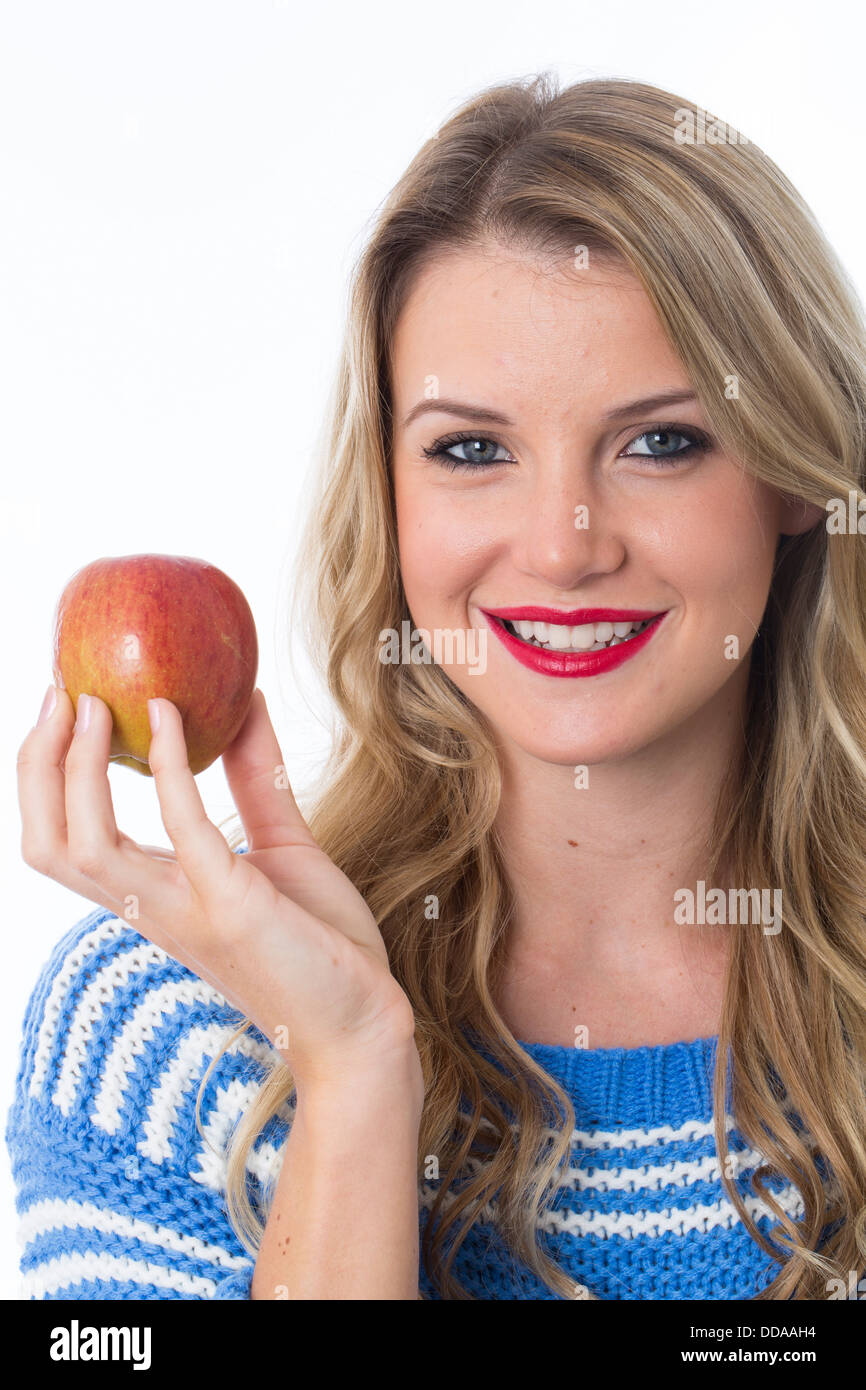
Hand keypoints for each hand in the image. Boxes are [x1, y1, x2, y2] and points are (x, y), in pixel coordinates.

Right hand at [17, 686, 419, 1091]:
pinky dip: (171, 767)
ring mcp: (185, 910)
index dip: (43, 776)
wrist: (363, 1021)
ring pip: (83, 846)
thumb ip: (255, 778)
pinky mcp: (231, 905)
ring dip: (76, 767)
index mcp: (153, 896)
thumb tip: (247, 700)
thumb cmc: (320, 943)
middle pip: (48, 843)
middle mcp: (153, 907)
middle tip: (60, 694)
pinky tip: (172, 716)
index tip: (62, 706)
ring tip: (95, 703)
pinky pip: (182, 827)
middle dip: (37, 766)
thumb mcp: (280, 845)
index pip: (61, 841)